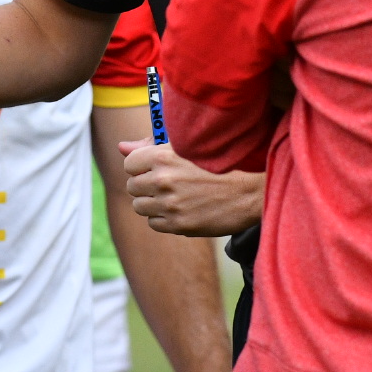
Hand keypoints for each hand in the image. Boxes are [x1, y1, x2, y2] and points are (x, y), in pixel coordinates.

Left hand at [120, 139, 264, 236]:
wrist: (250, 191)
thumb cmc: (219, 163)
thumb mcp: (187, 146)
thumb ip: (150, 146)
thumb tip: (121, 147)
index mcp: (162, 156)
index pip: (129, 163)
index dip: (140, 166)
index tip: (153, 168)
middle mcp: (163, 180)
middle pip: (132, 186)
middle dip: (144, 185)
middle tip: (164, 184)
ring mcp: (170, 205)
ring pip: (140, 206)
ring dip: (152, 203)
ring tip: (172, 197)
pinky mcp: (179, 225)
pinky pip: (154, 223)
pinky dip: (163, 218)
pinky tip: (180, 209)